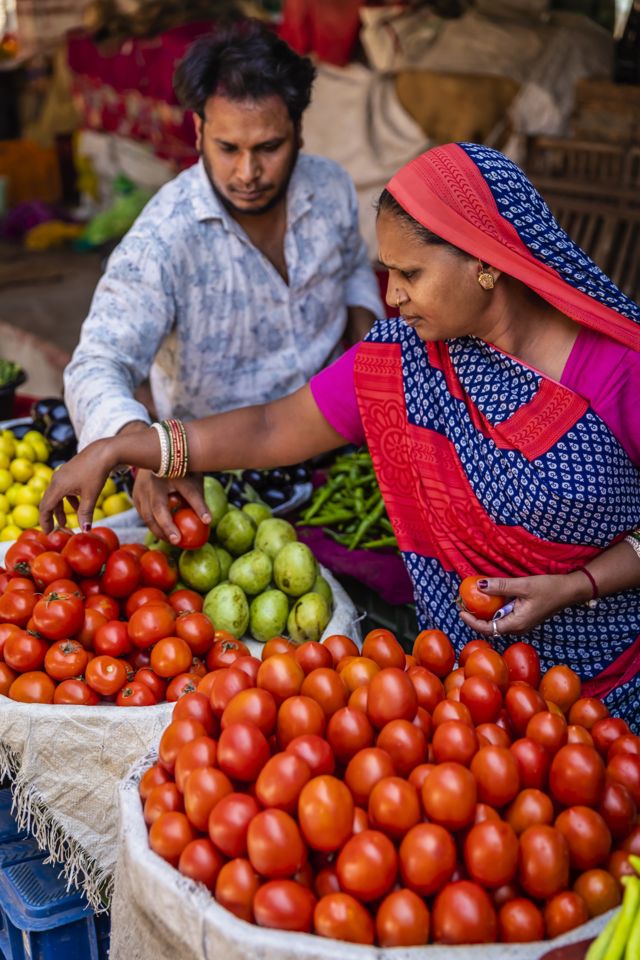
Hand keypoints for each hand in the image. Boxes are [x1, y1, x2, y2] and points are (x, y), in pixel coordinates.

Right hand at [39, 439, 115, 532]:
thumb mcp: (91, 495)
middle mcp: (56, 479)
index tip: (48, 533)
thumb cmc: (96, 473)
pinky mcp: (69, 472)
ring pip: (56, 496)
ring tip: (65, 522)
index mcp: (58, 486)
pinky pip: (63, 489)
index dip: (45, 521)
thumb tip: (85, 530)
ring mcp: (62, 475)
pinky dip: (68, 500)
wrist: (104, 452)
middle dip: (51, 517)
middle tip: (54, 530)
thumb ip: (85, 513)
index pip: (45, 507)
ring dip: (60, 510)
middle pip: (48, 502)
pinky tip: (78, 506)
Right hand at [132, 470, 209, 543]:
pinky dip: (153, 526)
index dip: (199, 507)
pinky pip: (143, 515)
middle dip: (167, 526)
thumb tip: (206, 522)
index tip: (208, 520)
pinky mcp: (136, 495)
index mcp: (175, 472)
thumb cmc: (180, 471)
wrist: (156, 456)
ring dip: (159, 531)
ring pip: (147, 515)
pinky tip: (163, 534)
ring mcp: (142, 487)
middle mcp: (155, 479)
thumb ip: (197, 498)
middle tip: (178, 540)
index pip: (190, 491)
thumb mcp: (193, 479)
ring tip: (173, 540)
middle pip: (159, 506)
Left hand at [458, 573, 588, 636]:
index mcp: (517, 624)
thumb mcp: (523, 585)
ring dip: (484, 612)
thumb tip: (479, 585)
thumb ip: (501, 586)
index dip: (472, 622)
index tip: (460, 611)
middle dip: (475, 616)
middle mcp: (518, 627)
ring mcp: (521, 622)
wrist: (570, 591)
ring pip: (497, 620)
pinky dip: (494, 607)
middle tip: (463, 603)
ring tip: (472, 599)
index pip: (488, 629)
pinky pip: (504, 614)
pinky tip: (489, 596)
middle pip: (491, 626)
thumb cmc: (550, 588)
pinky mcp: (524, 616)